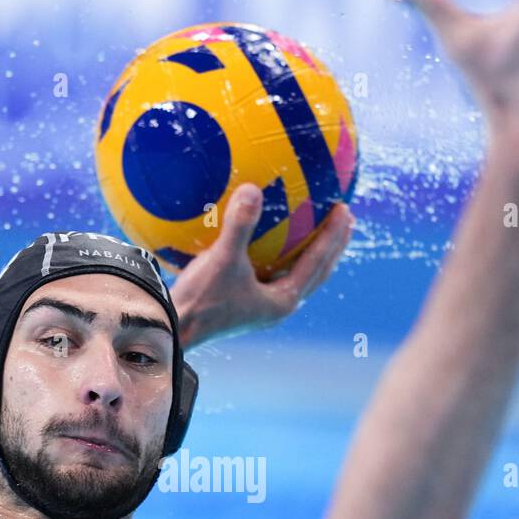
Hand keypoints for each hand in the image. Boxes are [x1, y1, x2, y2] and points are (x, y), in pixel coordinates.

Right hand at [169, 183, 353, 348]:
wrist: (172, 329)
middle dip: (332, 247)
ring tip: (317, 231)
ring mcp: (262, 308)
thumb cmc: (200, 301)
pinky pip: (271, 274)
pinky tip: (266, 239)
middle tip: (346, 220)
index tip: (345, 210)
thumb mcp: (222, 260)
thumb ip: (239, 225)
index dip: (333, 236)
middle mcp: (277, 307)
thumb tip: (253, 189)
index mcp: (282, 301)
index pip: (317, 263)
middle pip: (316, 273)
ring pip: (296, 277)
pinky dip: (278, 256)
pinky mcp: (245, 304)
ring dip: (310, 254)